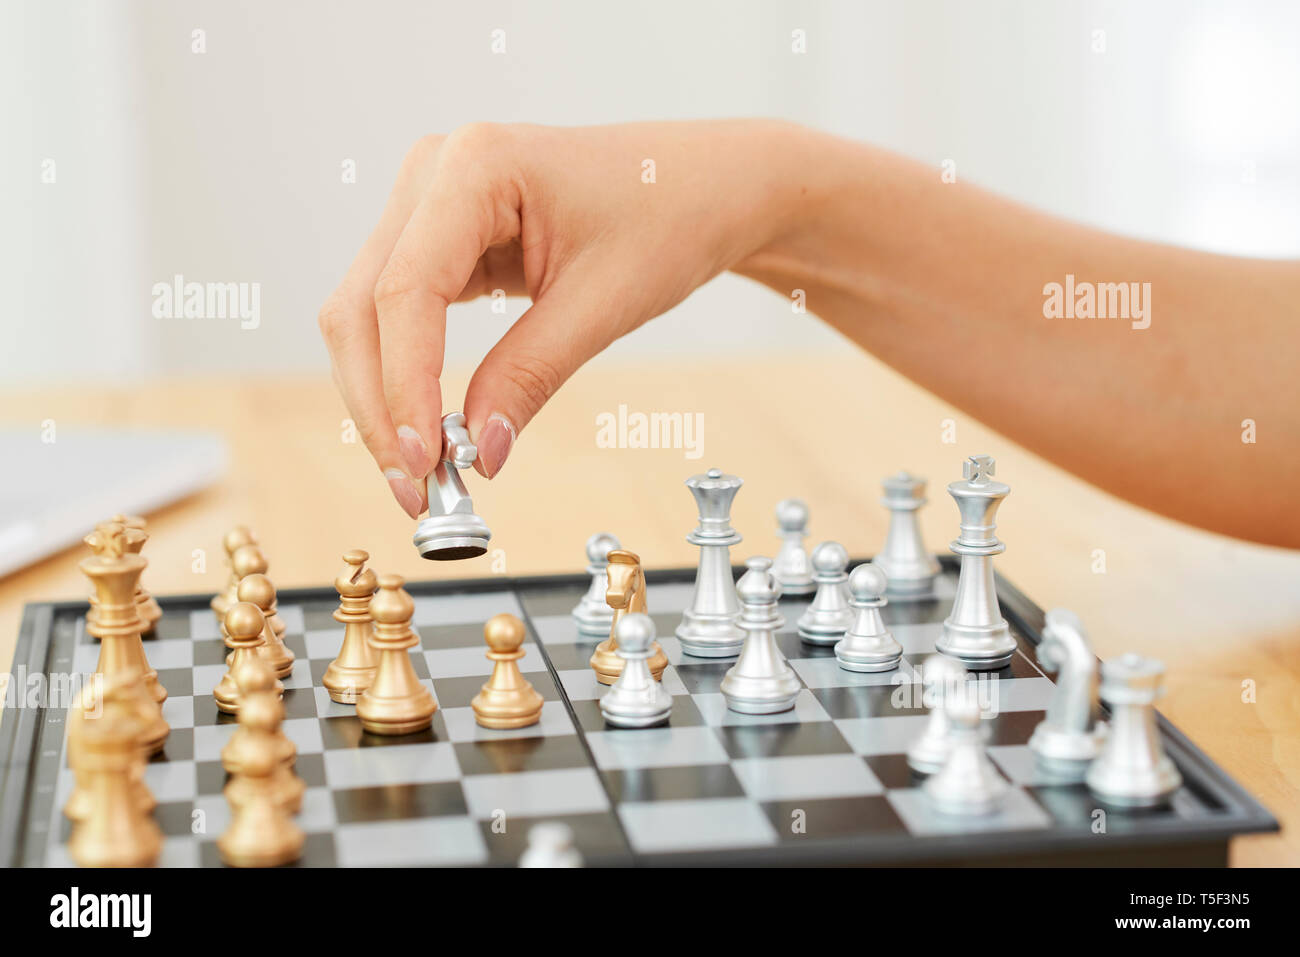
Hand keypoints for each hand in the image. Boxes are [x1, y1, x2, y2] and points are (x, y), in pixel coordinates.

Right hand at [318, 119, 806, 516]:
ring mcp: (429, 201)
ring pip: (366, 315)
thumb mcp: (602, 304)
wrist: (702, 186)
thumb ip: (529, 375)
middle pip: (363, 306)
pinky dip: (405, 375)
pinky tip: (429, 429)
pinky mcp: (439, 236)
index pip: (406, 291)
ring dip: (382, 397)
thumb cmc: (668, 218)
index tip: (425, 463)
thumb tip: (478, 454)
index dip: (404, 386)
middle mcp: (434, 172)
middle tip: (414, 489)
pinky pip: (397, 313)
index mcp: (474, 164)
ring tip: (421, 475)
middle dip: (380, 404)